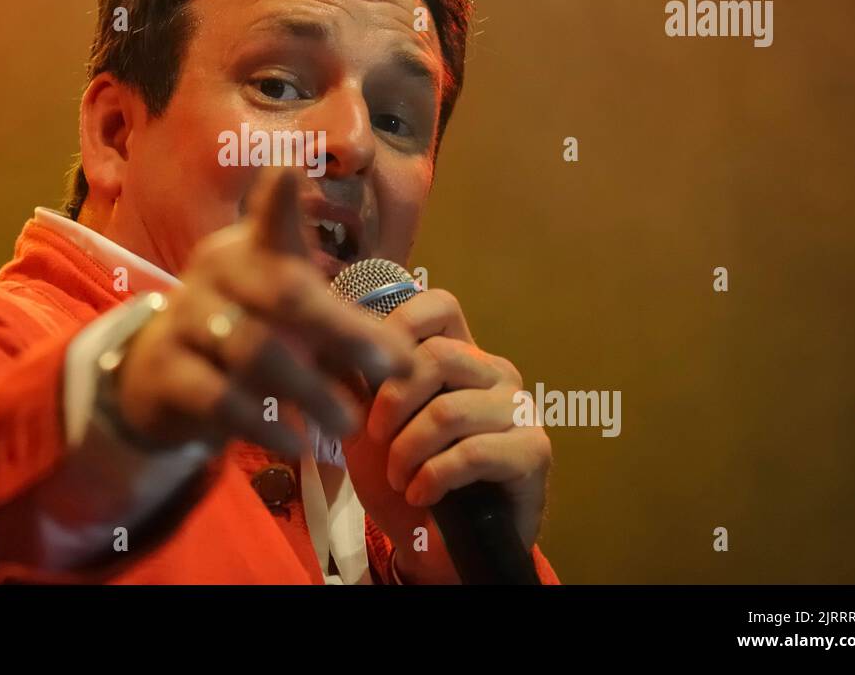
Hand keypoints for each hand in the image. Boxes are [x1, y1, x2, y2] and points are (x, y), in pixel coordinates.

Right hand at [114, 167, 414, 455]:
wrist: (160, 377)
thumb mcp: (287, 316)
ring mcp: (185, 319)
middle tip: (393, 366)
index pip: (267, 216)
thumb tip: (411, 355)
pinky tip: (297, 446)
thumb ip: (344, 325)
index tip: (288, 167)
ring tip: (350, 423)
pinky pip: (218, 398)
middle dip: (345, 330)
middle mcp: (215, 273)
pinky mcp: (165, 369)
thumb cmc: (244, 334)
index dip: (278, 197)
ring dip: (310, 390)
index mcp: (250, 250)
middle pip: (284, 293)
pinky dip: (264, 425)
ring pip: (253, 349)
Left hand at [341, 289, 550, 584]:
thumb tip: (321, 334)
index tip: (366, 364)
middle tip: (374, 437)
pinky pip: (472, 453)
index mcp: (458, 356)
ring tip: (398, 476)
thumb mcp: (362, 427)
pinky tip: (421, 495)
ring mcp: (519, 410)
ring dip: (408, 450)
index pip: (440, 306)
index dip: (401, 323)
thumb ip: (350, 379)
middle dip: (391, 402)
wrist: (435, 547)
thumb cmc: (402, 481)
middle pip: (438, 356)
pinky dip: (434, 477)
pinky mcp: (533, 451)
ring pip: (449, 410)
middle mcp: (494, 373)